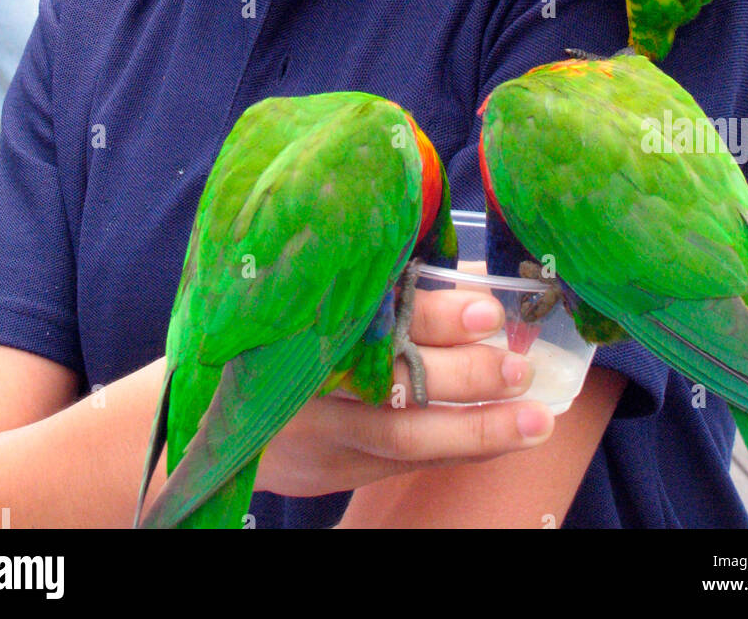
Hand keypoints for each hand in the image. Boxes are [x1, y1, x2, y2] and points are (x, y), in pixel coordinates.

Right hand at [253, 288, 554, 497]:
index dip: (433, 318)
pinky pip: (400, 462)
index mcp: (303, 324)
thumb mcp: (320, 297)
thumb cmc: (281, 331)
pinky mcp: (327, 471)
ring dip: (476, 429)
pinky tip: (503, 439)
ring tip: (534, 418)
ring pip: (402, 439)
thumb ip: (391, 286)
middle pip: (390, 386)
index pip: (376, 321)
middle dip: (463, 377)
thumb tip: (479, 277)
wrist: (214, 406)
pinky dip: (455, 448)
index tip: (487, 311)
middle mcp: (304, 384)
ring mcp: (316, 435)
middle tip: (519, 367)